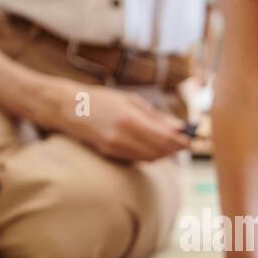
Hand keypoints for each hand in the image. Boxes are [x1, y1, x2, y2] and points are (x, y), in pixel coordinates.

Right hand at [41, 80, 190, 161]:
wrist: (67, 108)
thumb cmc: (100, 99)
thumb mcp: (130, 100)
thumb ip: (155, 116)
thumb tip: (179, 127)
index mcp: (130, 119)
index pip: (164, 138)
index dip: (181, 141)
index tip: (190, 139)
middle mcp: (122, 136)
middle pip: (159, 151)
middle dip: (174, 148)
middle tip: (182, 141)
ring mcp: (114, 147)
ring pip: (149, 157)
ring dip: (162, 153)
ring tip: (168, 143)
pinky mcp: (109, 154)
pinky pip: (136, 158)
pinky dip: (148, 153)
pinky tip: (150, 145)